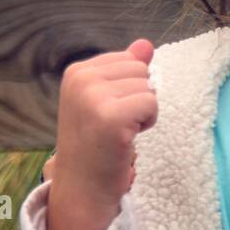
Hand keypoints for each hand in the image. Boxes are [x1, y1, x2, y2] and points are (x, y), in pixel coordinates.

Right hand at [47, 38, 156, 229]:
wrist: (82, 185)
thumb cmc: (96, 141)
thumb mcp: (105, 98)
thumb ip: (125, 70)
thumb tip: (146, 44)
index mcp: (77, 71)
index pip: (129, 59)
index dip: (128, 87)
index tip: (107, 111)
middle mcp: (81, 79)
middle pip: (140, 70)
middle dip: (137, 97)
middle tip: (115, 123)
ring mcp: (93, 97)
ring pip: (148, 87)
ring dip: (142, 112)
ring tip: (119, 131)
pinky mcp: (111, 117)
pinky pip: (152, 103)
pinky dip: (147, 122)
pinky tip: (126, 137)